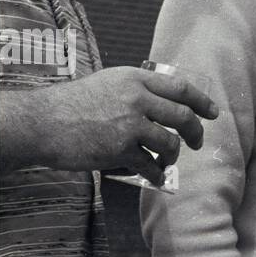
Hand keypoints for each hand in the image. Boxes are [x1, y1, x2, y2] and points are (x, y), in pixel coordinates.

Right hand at [0, 66, 219, 181]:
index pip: (181, 88)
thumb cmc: (73, 103)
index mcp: (136, 79)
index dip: (201, 101)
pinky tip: (156, 177)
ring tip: (168, 160)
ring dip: (174, 155)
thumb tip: (165, 103)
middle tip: (197, 142)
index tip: (212, 112)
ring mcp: (130, 125)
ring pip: (169, 143)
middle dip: (195, 132)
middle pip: (182, 116)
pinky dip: (156, 173)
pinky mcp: (119, 150)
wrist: (43, 122)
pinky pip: (149, 164)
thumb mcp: (110, 82)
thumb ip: (138, 89)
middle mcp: (137, 99)